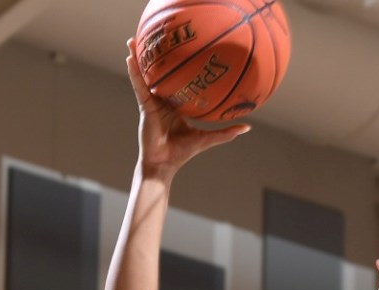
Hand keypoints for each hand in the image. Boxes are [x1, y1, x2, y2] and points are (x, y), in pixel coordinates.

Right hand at [125, 39, 248, 176]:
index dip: (174, 67)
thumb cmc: (183, 153)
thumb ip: (226, 132)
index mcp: (174, 105)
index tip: (177, 50)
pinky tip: (130, 59)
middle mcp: (162, 100)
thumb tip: (248, 127)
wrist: (164, 164)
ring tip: (132, 40)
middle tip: (152, 37)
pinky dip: (135, 73)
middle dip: (153, 57)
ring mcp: (151, 102)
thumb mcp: (207, 138)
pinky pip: (139, 86)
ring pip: (144, 76)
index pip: (174, 81)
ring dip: (138, 58)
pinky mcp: (144, 106)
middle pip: (157, 74)